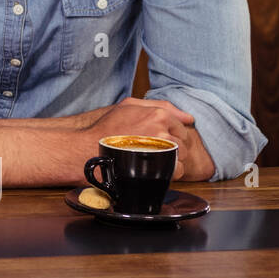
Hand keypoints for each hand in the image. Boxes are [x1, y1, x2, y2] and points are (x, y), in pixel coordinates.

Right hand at [88, 97, 211, 179]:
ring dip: (171, 160)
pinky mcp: (159, 166)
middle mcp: (162, 130)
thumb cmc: (107, 127)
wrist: (89, 148)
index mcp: (158, 114)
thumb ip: (160, 105)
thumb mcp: (129, 106)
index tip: (158, 139)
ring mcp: (161, 149)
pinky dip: (169, 172)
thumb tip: (189, 117)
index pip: (182, 127)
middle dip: (173, 147)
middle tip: (153, 150)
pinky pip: (177, 171)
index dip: (172, 134)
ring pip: (182, 157)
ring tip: (152, 159)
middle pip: (184, 142)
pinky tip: (154, 169)